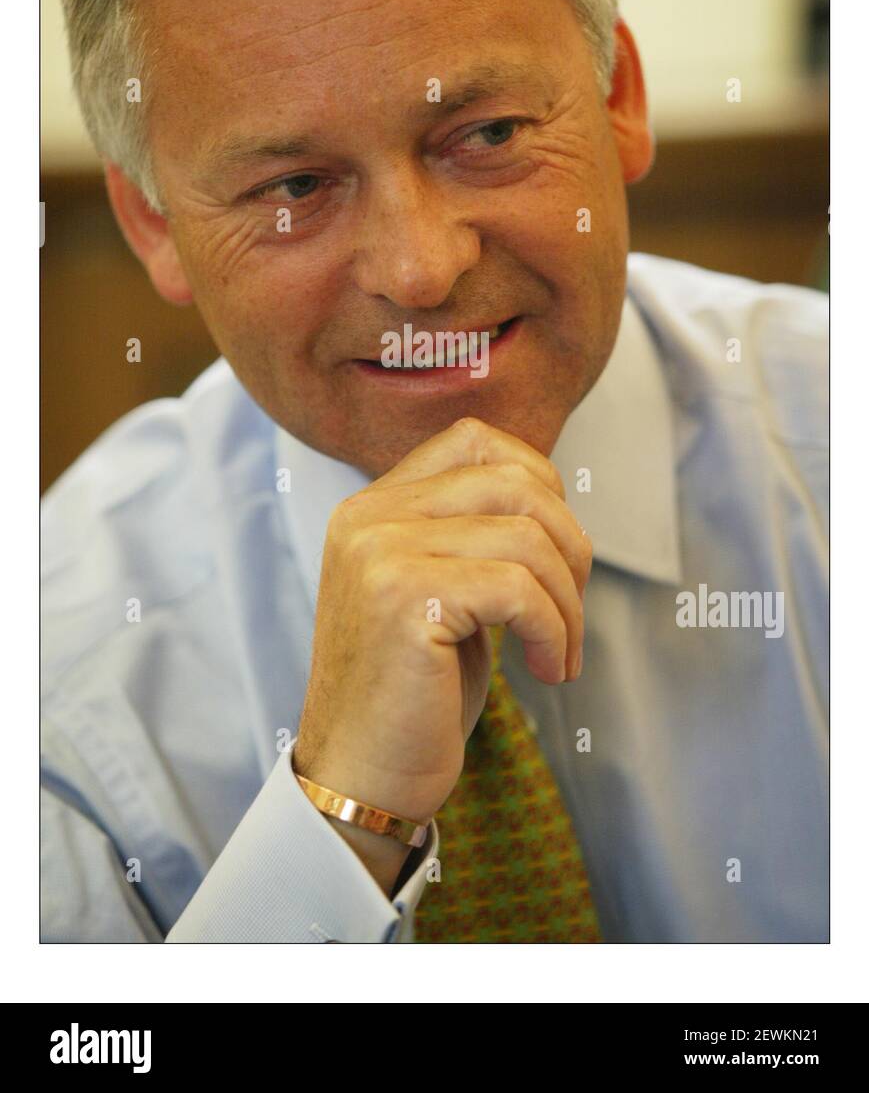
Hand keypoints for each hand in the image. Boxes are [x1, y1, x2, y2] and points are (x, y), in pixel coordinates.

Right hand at [294, 416, 591, 827]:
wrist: (362, 780)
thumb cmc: (415, 692)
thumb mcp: (440, 591)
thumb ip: (470, 533)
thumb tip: (552, 494)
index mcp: (371, 506)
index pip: (473, 440)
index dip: (538, 482)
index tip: (554, 553)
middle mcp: (367, 517)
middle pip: (513, 482)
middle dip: (570, 546)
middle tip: (570, 613)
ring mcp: (380, 554)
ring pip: (526, 537)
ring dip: (568, 602)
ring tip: (560, 654)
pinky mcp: (403, 600)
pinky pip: (518, 589)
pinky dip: (553, 630)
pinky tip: (547, 670)